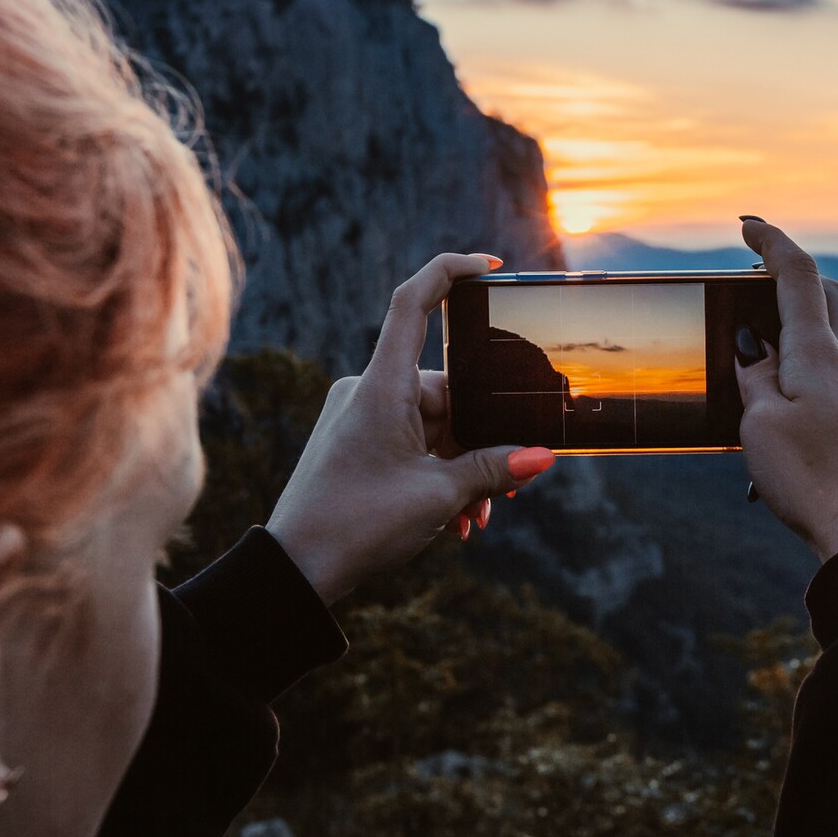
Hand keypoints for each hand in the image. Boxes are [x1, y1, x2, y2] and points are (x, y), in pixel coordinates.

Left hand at [265, 252, 556, 602]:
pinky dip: (436, 474)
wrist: (295, 570)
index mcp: (383, 387)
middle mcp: (368, 391)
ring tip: (475, 518)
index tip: (487, 266)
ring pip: (434, 426)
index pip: (413, 304)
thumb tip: (543, 456)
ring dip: (462, 468)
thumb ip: (494, 470)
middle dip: (482, 440)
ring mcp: (360, 416)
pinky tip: (455, 520)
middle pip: (447, 391)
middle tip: (508, 489)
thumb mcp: (438, 496)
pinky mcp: (355, 441)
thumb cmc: (356, 526)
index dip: (449, 272)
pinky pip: (412, 443)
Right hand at [733, 218, 837, 561]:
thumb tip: (756, 350)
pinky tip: (791, 396)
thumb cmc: (815, 480)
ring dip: (804, 322)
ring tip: (763, 348)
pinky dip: (814, 362)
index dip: (771, 242)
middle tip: (754, 283)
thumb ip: (755, 379)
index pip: (797, 274)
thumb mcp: (761, 425)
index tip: (747, 224)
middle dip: (793, 277)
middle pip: (829, 294)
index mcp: (820, 351)